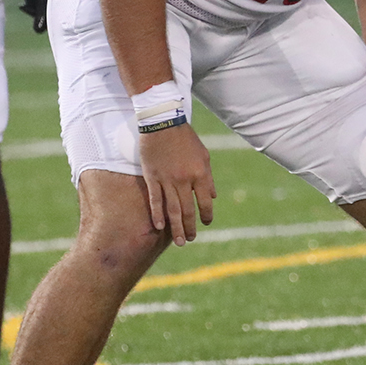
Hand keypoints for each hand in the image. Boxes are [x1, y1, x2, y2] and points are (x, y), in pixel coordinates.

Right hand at [139, 123, 214, 245]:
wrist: (163, 122)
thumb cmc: (185, 138)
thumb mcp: (204, 155)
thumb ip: (208, 178)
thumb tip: (213, 197)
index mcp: (200, 174)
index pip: (205, 201)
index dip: (206, 215)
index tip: (206, 223)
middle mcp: (185, 179)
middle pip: (188, 210)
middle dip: (190, 227)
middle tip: (190, 239)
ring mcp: (167, 179)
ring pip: (173, 209)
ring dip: (176, 227)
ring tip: (179, 241)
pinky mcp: (152, 177)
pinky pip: (155, 200)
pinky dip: (158, 214)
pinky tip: (160, 227)